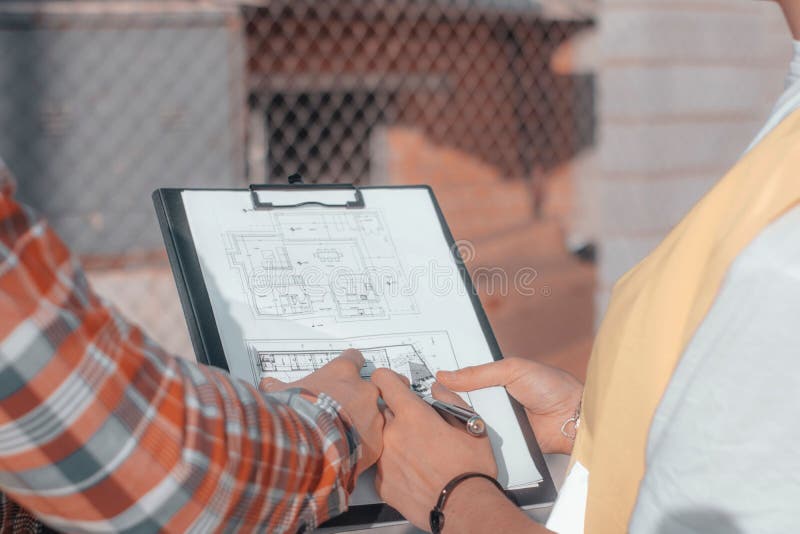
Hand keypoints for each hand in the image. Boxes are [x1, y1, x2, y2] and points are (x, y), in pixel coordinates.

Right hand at [259, 349, 382, 475]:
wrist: (307, 443)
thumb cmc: (296, 412)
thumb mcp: (281, 393)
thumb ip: (277, 387)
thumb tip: (266, 384)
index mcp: (342, 372)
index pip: (354, 358)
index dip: (349, 366)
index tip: (344, 374)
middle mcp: (363, 390)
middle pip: (369, 388)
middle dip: (359, 398)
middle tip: (343, 411)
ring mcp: (373, 415)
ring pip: (375, 416)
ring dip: (362, 423)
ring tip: (343, 436)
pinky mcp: (376, 441)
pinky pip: (374, 442)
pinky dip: (363, 447)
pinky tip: (347, 453)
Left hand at [371, 370, 496, 529]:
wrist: (465, 507)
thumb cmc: (470, 468)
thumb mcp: (469, 424)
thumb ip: (449, 400)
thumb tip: (437, 389)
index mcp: (412, 415)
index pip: (383, 380)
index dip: (389, 379)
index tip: (395, 385)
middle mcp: (391, 434)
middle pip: (380, 409)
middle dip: (394, 411)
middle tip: (413, 423)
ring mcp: (383, 459)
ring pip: (378, 438)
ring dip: (391, 439)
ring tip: (414, 451)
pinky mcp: (381, 483)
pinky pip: (380, 465)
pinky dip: (391, 464)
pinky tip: (410, 470)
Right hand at [437, 358, 582, 454]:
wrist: (574, 419)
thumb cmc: (551, 386)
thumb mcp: (513, 370)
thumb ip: (479, 373)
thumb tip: (445, 375)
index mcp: (495, 379)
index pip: (464, 378)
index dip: (446, 379)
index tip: (424, 379)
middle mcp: (493, 400)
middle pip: (462, 401)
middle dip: (446, 401)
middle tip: (425, 400)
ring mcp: (497, 422)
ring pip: (468, 422)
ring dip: (458, 421)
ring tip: (435, 419)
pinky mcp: (502, 442)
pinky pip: (482, 440)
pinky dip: (473, 439)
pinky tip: (457, 436)